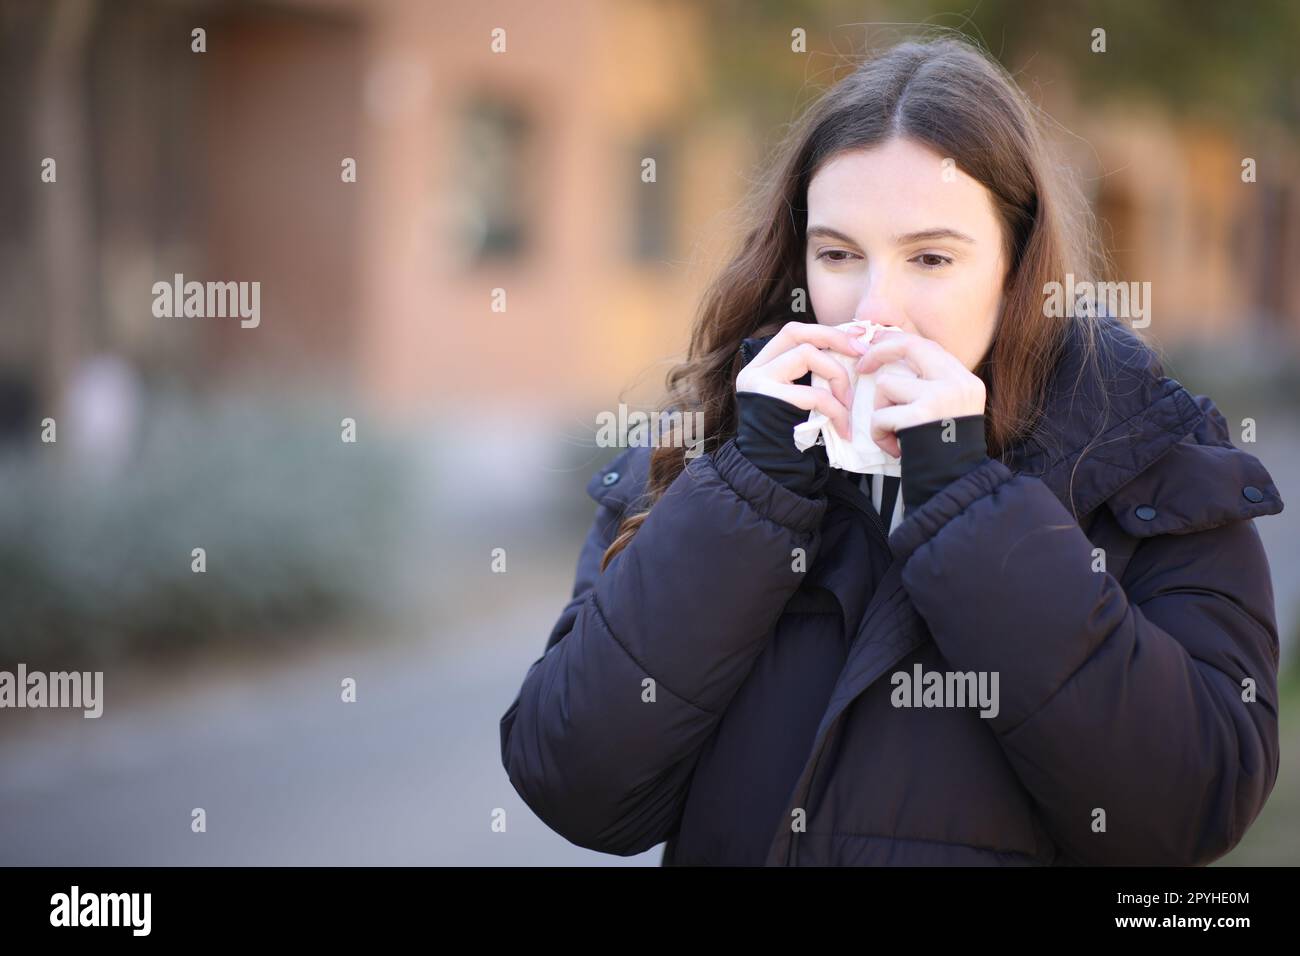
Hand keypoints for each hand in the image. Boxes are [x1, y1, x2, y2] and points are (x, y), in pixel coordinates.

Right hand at [735, 321, 868, 439]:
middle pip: (796, 332)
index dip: (827, 330)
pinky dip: (836, 409)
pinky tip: (844, 427)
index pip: (794, 331)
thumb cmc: (793, 440)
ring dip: (838, 376)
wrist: (772, 473)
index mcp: (763, 364)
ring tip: (849, 403)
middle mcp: (755, 368)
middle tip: (862, 352)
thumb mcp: (802, 398)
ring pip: (807, 354)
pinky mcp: (767, 399)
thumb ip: (814, 375)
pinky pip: (813, 393)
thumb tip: (853, 344)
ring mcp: (757, 382)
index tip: (857, 336)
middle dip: (834, 337)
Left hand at [855, 329, 986, 457]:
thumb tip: (891, 363)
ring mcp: (940, 397)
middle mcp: (957, 383)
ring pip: (887, 385)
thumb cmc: (943, 455)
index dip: (897, 342)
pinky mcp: (919, 416)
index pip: (928, 345)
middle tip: (862, 367)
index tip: (877, 344)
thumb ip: (929, 386)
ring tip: (896, 434)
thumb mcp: (948, 412)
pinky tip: (896, 450)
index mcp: (965, 380)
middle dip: (879, 351)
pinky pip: (880, 415)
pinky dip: (880, 435)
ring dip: (881, 411)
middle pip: (909, 346)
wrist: (954, 485)